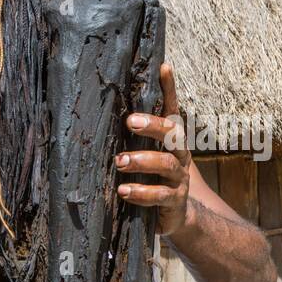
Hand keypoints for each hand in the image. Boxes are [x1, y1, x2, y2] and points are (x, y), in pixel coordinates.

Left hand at [118, 62, 191, 237]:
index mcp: (172, 140)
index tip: (164, 67)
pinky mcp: (175, 201)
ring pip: (166, 164)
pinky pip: (160, 195)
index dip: (169, 89)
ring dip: (142, 161)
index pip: (172, 110)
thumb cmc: (154, 178)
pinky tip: (124, 190)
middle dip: (153, 125)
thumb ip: (134, 137)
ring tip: (120, 161)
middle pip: (173, 134)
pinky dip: (142, 192)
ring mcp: (179, 178)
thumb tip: (102, 109)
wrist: (176, 214)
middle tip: (130, 122)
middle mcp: (180, 155)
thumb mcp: (146, 154)